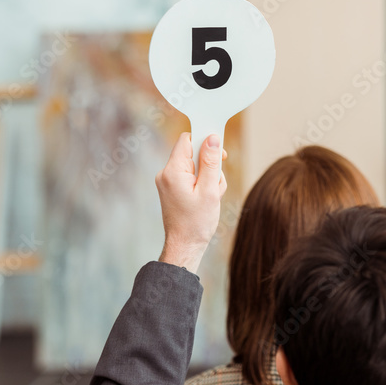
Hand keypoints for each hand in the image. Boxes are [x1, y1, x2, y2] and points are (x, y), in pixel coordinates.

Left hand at [155, 133, 226, 272]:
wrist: (185, 246)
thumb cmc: (196, 223)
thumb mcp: (209, 190)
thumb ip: (211, 162)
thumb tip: (212, 138)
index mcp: (172, 171)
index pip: (187, 140)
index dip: (204, 141)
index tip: (219, 153)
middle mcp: (166, 173)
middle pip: (193, 153)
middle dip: (210, 166)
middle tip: (215, 185)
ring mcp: (168, 181)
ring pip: (195, 166)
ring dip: (209, 177)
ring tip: (211, 197)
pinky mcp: (173, 188)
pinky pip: (192, 177)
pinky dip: (203, 184)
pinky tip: (206, 199)